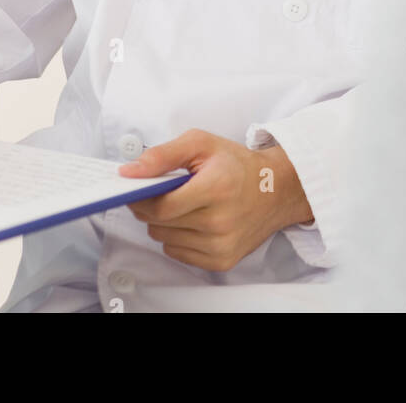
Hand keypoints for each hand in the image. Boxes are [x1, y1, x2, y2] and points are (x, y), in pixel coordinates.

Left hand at [118, 128, 313, 270]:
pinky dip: (177, 237)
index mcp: (215, 188)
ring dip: (164, 223)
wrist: (276, 189)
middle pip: (159, 224)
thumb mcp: (200, 144)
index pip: (161, 206)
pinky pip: (178, 253)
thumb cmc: (237, 164)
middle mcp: (220, 222)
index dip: (141, 199)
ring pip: (165, 240)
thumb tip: (129, 171)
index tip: (136, 189)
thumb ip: (162, 155)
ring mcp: (221, 245)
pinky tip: (192, 220)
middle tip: (160, 192)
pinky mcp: (222, 261)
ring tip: (181, 204)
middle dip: (150, 207)